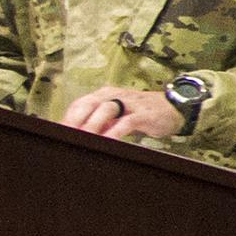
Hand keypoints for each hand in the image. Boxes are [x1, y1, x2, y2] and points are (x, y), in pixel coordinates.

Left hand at [60, 85, 184, 140]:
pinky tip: (108, 140)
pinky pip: (126, 121)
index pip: (81, 103)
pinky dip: (115, 131)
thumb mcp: (118, 115)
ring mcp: (131, 103)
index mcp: (106, 94)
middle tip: (66, 135)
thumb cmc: (143, 113)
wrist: (176, 108)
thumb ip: (101, 121)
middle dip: (75, 120)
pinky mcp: (144, 113)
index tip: (59, 132)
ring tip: (83, 139)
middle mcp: (116, 95)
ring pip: (106, 110)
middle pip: (89, 104)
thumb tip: (79, 134)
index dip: (68, 117)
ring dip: (92, 125)